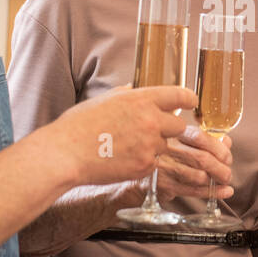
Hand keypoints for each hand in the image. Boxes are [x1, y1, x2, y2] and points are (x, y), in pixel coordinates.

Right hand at [41, 85, 193, 186]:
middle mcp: (150, 120)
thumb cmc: (78, 126)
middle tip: (152, 131)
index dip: (189, 99)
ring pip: (165, 146)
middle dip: (169, 128)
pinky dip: (143, 163)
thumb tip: (133, 89)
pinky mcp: (144, 166)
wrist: (65, 153)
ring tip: (127, 147)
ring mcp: (149, 145)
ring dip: (153, 147)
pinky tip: (123, 160)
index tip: (192, 102)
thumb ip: (125, 95)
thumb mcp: (104, 100)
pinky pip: (154, 164)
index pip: (179, 95)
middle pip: (179, 125)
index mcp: (141, 99)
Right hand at [154, 125, 234, 200]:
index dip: (219, 148)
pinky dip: (213, 192)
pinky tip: (225, 191)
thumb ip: (205, 139)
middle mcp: (169, 150)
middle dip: (221, 167)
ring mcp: (166, 169)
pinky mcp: (165, 185)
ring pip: (199, 177)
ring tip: (223, 180)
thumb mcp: (181, 140)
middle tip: (227, 172)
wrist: (137, 172)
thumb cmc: (164, 154)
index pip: (200, 137)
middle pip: (202, 159)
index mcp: (174, 134)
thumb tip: (226, 141)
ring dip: (217, 180)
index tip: (227, 156)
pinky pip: (193, 191)